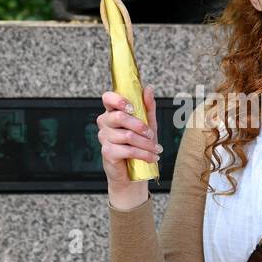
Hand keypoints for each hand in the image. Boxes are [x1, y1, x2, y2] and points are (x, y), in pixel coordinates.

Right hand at [97, 86, 160, 205]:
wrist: (132, 174)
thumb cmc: (139, 145)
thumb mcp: (147, 124)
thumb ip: (147, 106)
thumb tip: (148, 88)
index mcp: (112, 112)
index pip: (107, 98)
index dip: (118, 100)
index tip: (132, 107)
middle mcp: (105, 123)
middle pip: (119, 117)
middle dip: (140, 125)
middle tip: (151, 134)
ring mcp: (104, 138)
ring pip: (127, 135)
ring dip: (146, 143)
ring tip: (156, 149)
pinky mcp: (107, 152)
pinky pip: (128, 150)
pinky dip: (144, 154)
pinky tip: (152, 157)